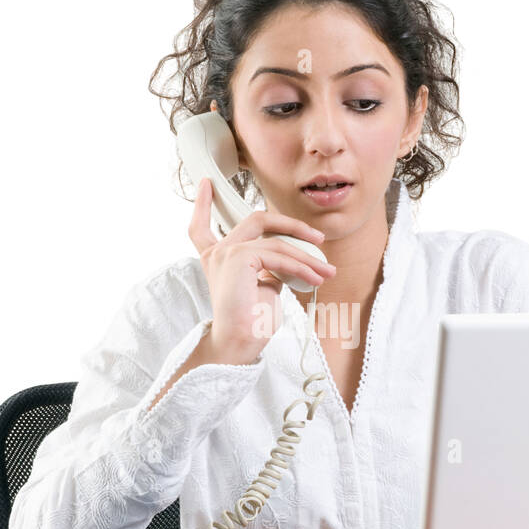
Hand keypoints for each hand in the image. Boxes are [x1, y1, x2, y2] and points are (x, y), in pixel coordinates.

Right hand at [188, 178, 335, 361]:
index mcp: (217, 259)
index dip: (203, 204)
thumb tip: (292, 257)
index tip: (206, 185)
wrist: (240, 343)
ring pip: (275, 240)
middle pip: (257, 220)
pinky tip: (315, 277)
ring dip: (306, 255)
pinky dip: (302, 265)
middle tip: (317, 238)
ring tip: (326, 271)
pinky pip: (278, 254)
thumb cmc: (251, 322)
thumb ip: (270, 266)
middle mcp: (217, 252)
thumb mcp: (263, 286)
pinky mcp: (238, 257)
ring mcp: (226, 252)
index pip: (202, 227)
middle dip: (292, 224)